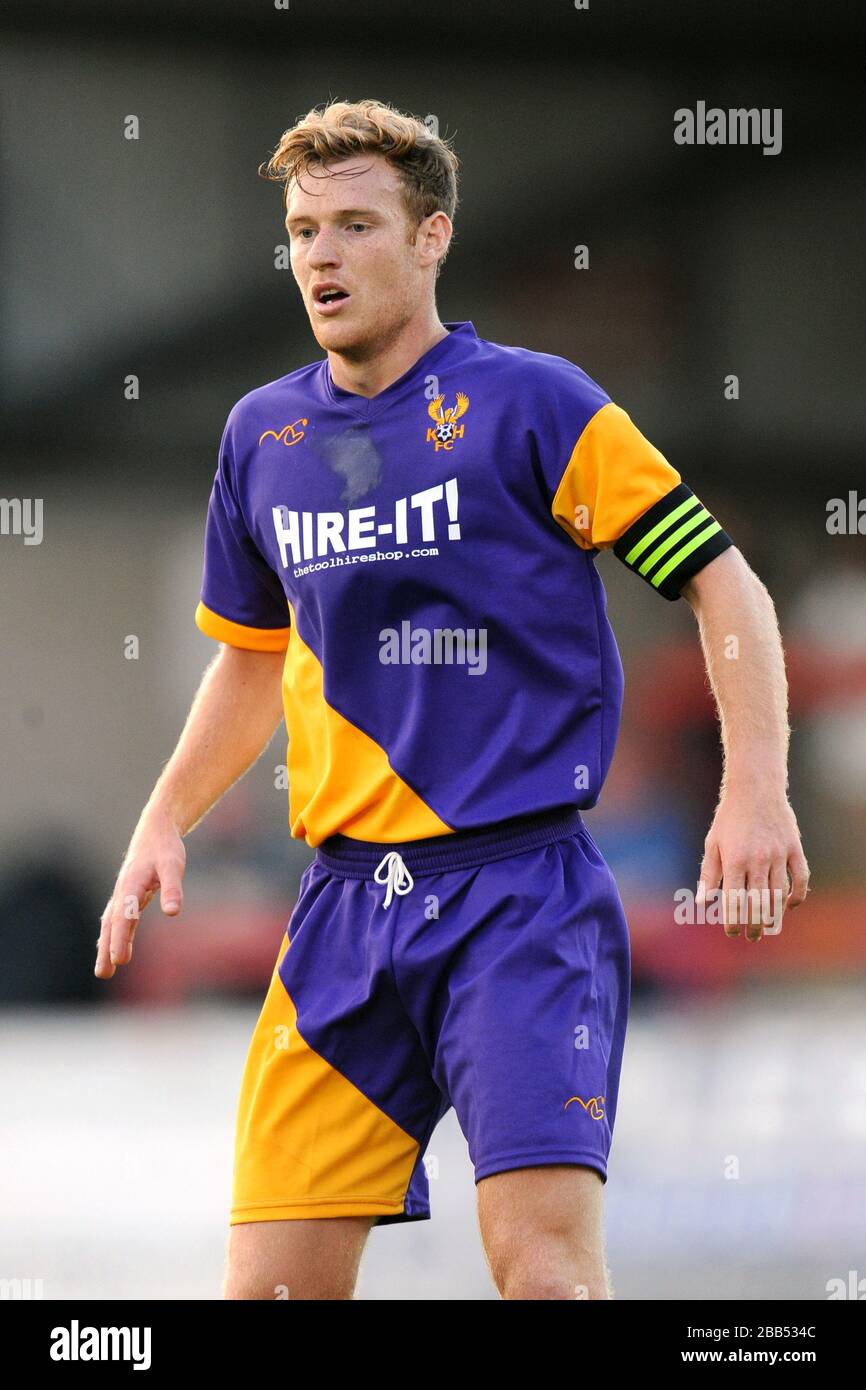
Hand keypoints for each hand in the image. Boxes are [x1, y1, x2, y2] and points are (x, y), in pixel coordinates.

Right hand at [95, 812, 186, 978]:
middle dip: (107, 948)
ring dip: (107, 945)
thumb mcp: (173, 865)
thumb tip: (172, 913)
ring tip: (104, 971)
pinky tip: (113, 950)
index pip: (124, 916)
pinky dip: (115, 935)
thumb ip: (173, 888)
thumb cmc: (165, 848)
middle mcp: (122, 892)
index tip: (119, 959)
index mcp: (131, 885)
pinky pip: (119, 920)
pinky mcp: (129, 896)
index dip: (120, 938)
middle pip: (112, 924)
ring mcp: (123, 894)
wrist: (155, 830)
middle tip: (103, 973)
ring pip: (112, 924)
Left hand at [698, 789, 809, 940]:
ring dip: (774, 915)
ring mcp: (778, 854)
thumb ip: (708, 873)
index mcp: (734, 860)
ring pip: (779, 894)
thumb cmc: (729, 818)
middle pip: (757, 903)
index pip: (733, 900)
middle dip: (754, 924)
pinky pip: (800, 878)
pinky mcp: (794, 848)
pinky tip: (790, 906)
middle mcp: (757, 860)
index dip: (732, 921)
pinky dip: (797, 895)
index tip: (732, 932)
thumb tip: (702, 902)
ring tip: (768, 927)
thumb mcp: (713, 843)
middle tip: (752, 936)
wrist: (755, 789)